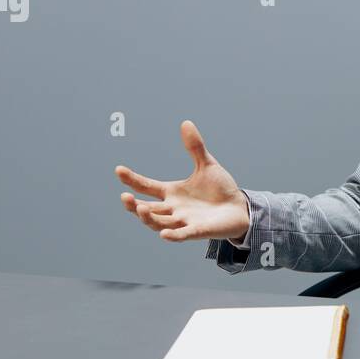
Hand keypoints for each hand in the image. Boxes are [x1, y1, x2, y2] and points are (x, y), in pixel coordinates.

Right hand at [116, 120, 250, 242]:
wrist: (240, 208)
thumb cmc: (221, 189)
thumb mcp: (207, 165)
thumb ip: (195, 147)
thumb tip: (185, 123)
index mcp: (172, 193)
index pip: (147, 186)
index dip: (132, 180)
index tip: (118, 170)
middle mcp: (174, 208)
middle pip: (148, 209)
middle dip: (134, 205)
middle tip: (124, 197)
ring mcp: (184, 221)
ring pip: (160, 223)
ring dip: (149, 218)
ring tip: (141, 208)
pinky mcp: (198, 231)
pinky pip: (183, 235)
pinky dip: (173, 235)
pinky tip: (164, 234)